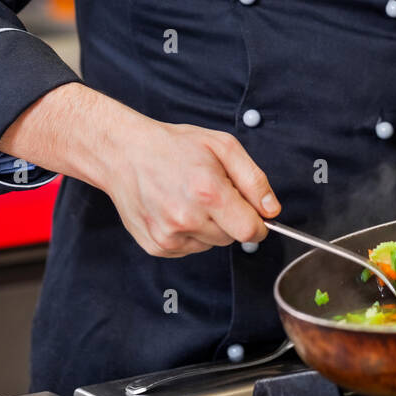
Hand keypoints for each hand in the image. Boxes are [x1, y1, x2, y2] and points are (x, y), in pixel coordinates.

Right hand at [101, 120, 279, 258]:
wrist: (124, 153)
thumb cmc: (173, 146)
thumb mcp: (223, 146)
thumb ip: (254, 180)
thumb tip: (271, 210)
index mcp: (208, 193)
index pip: (250, 231)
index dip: (258, 224)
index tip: (253, 214)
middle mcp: (187, 219)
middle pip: (231, 238)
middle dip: (230, 219)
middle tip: (211, 192)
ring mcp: (168, 236)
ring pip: (210, 244)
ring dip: (208, 226)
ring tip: (189, 197)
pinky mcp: (156, 246)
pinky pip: (189, 249)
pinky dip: (189, 233)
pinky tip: (175, 208)